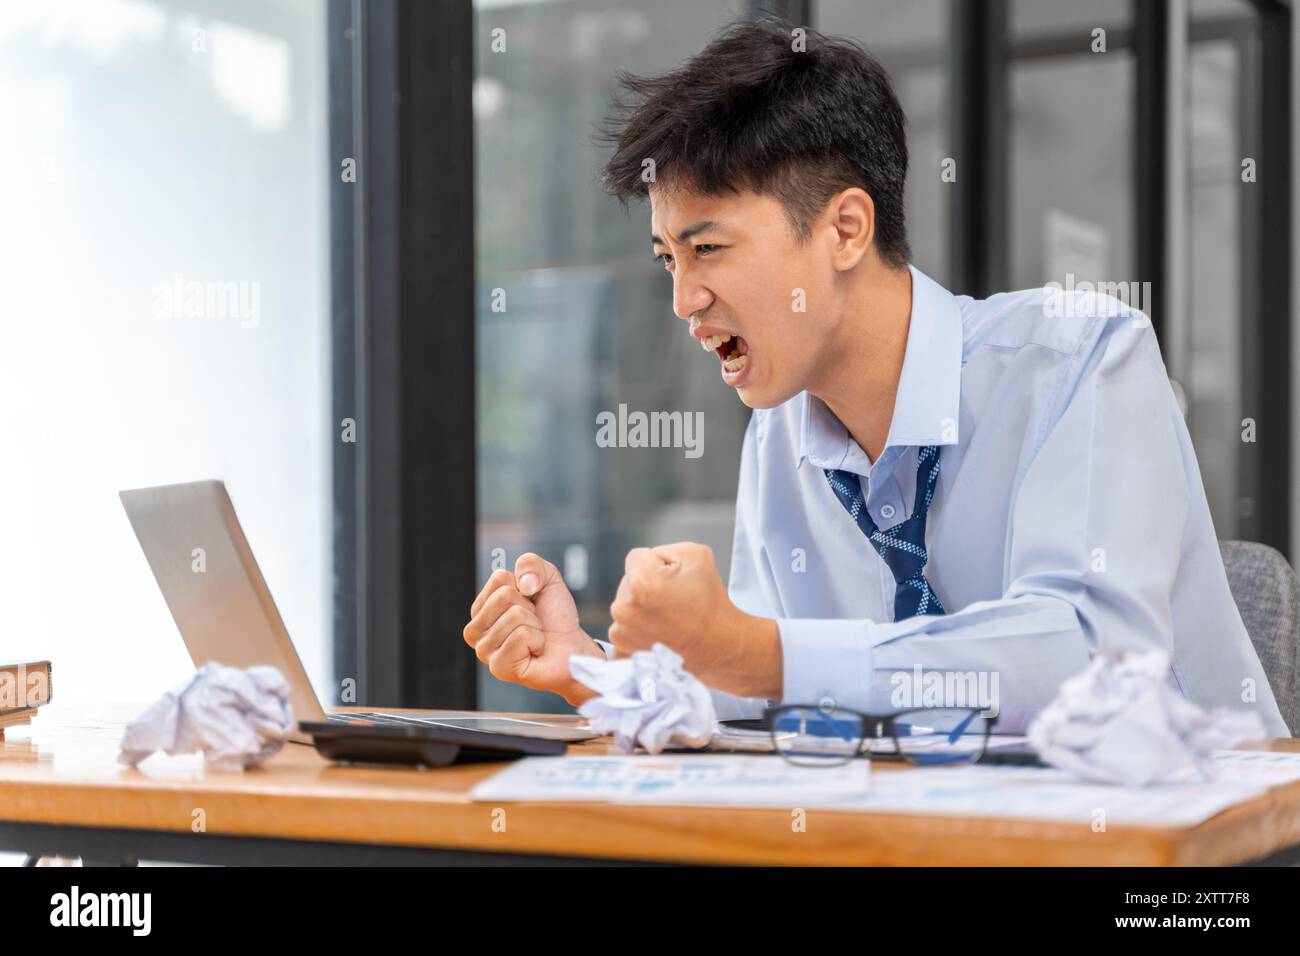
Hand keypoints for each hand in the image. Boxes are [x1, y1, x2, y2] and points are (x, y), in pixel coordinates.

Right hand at [463, 553, 604, 705]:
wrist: (572, 647)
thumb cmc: (555, 617)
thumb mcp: (548, 579)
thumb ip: (531, 563)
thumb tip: (523, 583)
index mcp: (481, 607)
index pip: (500, 578)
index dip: (525, 587)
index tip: (531, 603)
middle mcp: (475, 630)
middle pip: (504, 596)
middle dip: (529, 608)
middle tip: (535, 623)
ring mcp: (484, 651)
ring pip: (514, 617)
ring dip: (535, 626)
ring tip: (535, 638)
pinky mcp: (499, 667)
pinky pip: (521, 637)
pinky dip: (537, 641)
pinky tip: (535, 651)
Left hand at [608, 542, 781, 697]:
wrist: (719, 646)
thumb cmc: (709, 601)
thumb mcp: (695, 554)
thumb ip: (663, 550)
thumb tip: (647, 561)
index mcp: (641, 581)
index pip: (636, 556)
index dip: (658, 564)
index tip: (676, 580)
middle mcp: (623, 608)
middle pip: (628, 580)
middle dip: (648, 585)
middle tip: (675, 601)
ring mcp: (621, 632)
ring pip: (626, 603)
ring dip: (641, 607)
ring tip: (669, 619)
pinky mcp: (623, 650)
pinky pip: (623, 628)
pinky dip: (636, 629)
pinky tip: (657, 633)